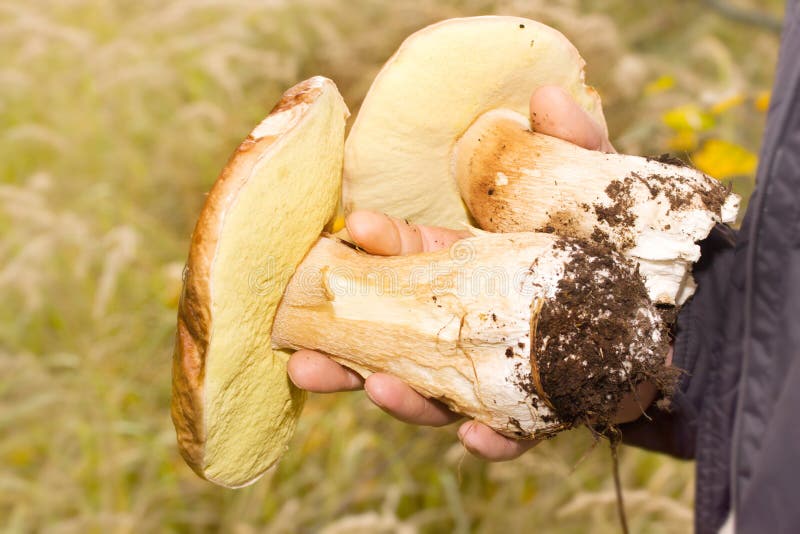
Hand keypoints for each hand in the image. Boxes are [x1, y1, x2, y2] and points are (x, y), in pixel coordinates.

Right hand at [288, 86, 659, 460]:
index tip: (354, 229)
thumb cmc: (623, 243)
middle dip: (343, 350)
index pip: (407, 258)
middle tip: (299, 356)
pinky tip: (479, 436)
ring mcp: (495, 370)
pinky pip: (510, 432)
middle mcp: (466, 323)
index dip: (379, 246)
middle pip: (393, 340)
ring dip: (399, 397)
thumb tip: (547, 96)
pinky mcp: (538, 411)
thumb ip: (575, 144)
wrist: (678, 311)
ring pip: (434, 392)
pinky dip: (493, 437)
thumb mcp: (597, 188)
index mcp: (466, 267)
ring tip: (377, 389)